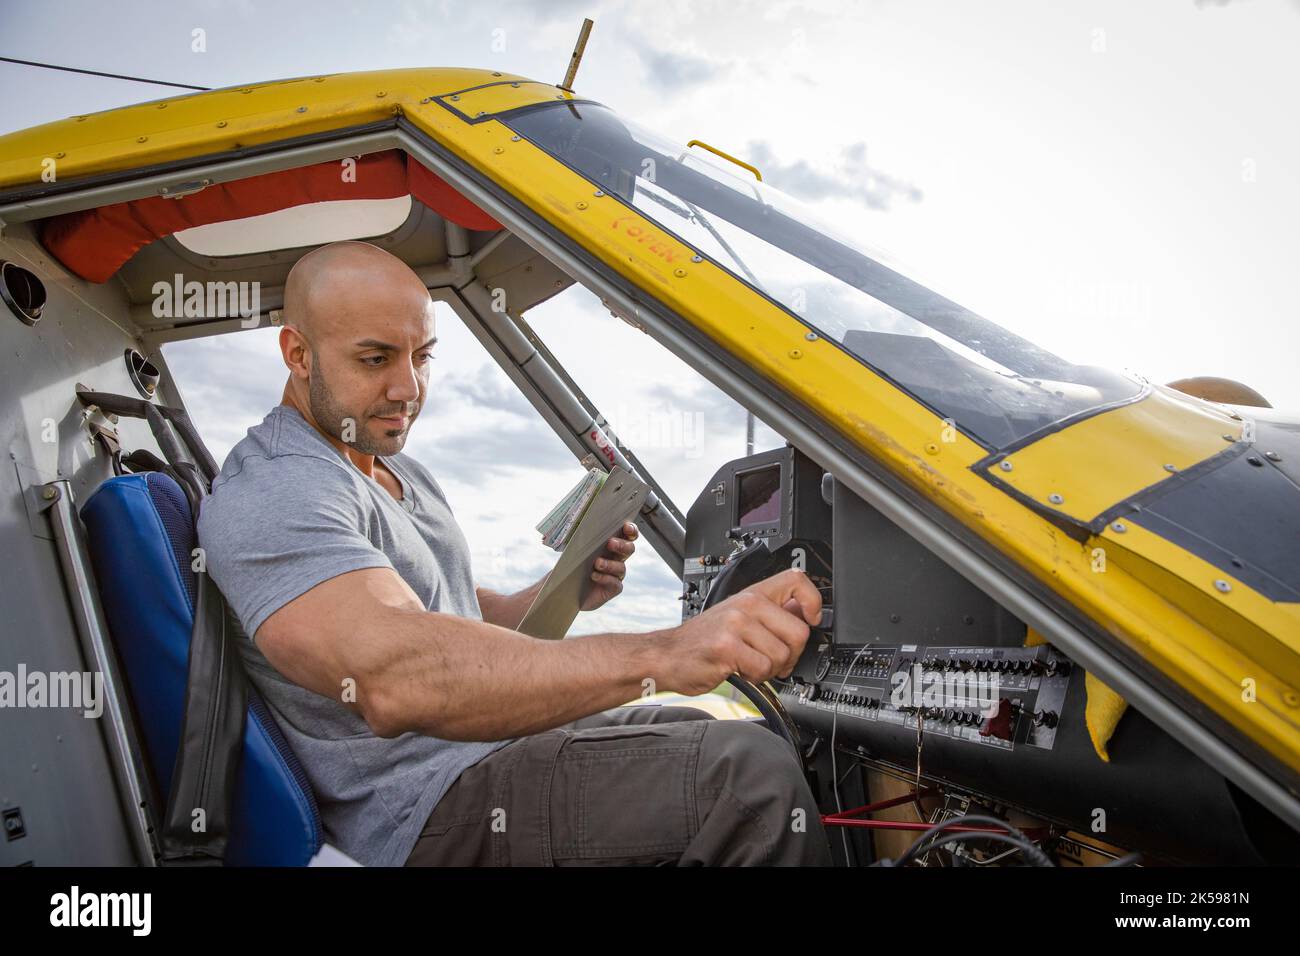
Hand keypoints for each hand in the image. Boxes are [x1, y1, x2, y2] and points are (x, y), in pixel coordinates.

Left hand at [580, 521, 638, 611]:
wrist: (568, 587)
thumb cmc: (573, 564)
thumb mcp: (576, 548)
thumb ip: (583, 537)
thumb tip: (583, 524)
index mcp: (612, 545)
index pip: (628, 535)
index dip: (631, 530)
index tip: (626, 527)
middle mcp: (617, 558)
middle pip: (629, 549)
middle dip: (622, 545)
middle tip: (610, 543)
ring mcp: (616, 574)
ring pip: (621, 567)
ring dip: (610, 564)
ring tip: (597, 563)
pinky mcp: (613, 588)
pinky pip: (615, 583)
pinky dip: (605, 578)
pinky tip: (594, 575)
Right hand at [652, 568, 821, 695]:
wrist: (667, 655)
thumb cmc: (703, 640)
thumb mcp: (738, 617)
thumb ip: (770, 614)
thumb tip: (804, 614)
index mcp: (752, 594)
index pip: (797, 581)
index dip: (813, 601)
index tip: (811, 619)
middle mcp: (745, 604)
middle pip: (799, 631)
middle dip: (791, 655)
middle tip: (772, 660)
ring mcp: (735, 624)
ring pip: (782, 655)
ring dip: (770, 670)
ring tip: (750, 664)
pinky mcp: (727, 647)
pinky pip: (762, 669)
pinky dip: (755, 678)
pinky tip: (740, 671)